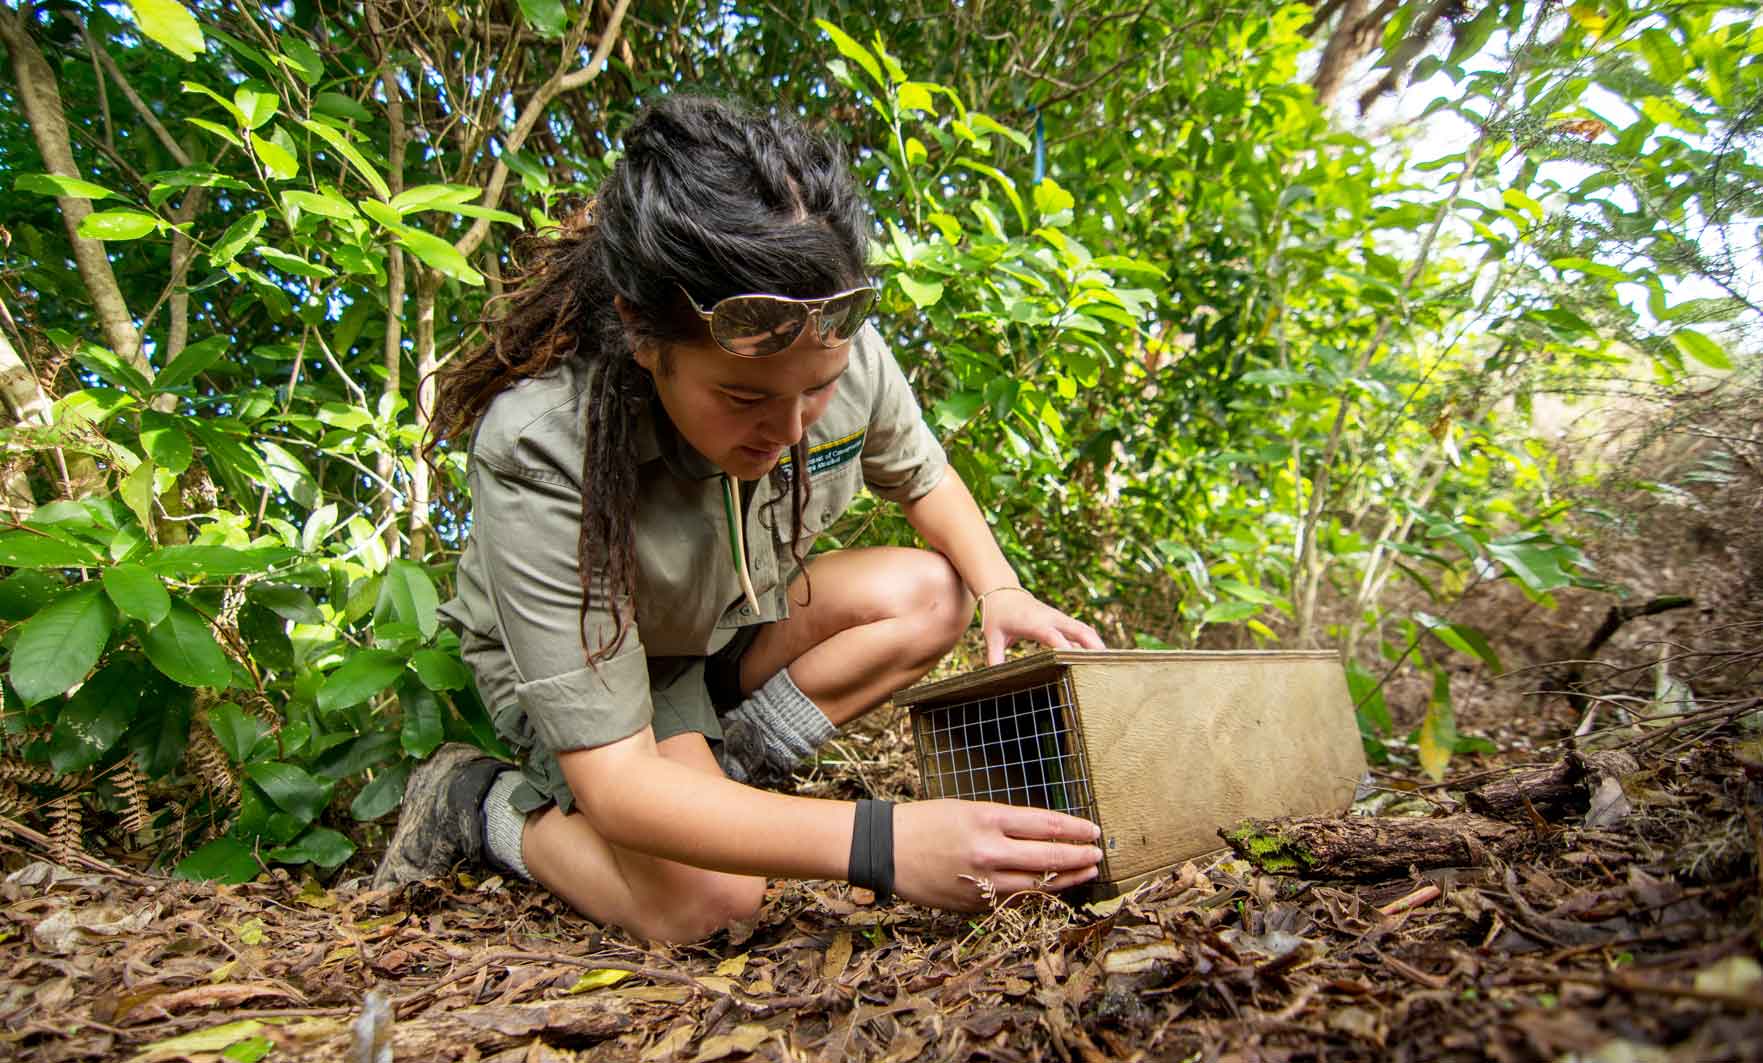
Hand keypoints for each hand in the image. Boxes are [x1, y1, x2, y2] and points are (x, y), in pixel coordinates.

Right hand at [891, 799, 1102, 910]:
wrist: (887, 849)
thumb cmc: (927, 822)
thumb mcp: (968, 808)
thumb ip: (1005, 823)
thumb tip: (1045, 833)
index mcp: (987, 819)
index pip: (1046, 825)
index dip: (1075, 829)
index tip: (1093, 830)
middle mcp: (989, 851)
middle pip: (1049, 857)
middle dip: (1079, 856)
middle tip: (1098, 854)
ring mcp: (982, 882)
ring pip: (1038, 885)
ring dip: (1067, 879)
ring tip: (1085, 873)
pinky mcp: (975, 904)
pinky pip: (1015, 900)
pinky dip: (1037, 893)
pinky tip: (1051, 888)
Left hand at [979, 588, 1105, 665]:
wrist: (1002, 591)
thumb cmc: (997, 616)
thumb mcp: (992, 637)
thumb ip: (994, 658)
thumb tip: (993, 679)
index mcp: (1034, 623)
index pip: (1054, 636)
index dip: (1066, 648)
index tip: (1077, 663)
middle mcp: (1051, 618)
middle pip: (1078, 630)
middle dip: (1093, 646)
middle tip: (1106, 665)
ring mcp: (1059, 617)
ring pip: (1084, 629)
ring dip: (1097, 644)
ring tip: (1110, 663)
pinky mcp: (1062, 619)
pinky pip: (1081, 629)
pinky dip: (1091, 641)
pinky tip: (1099, 657)